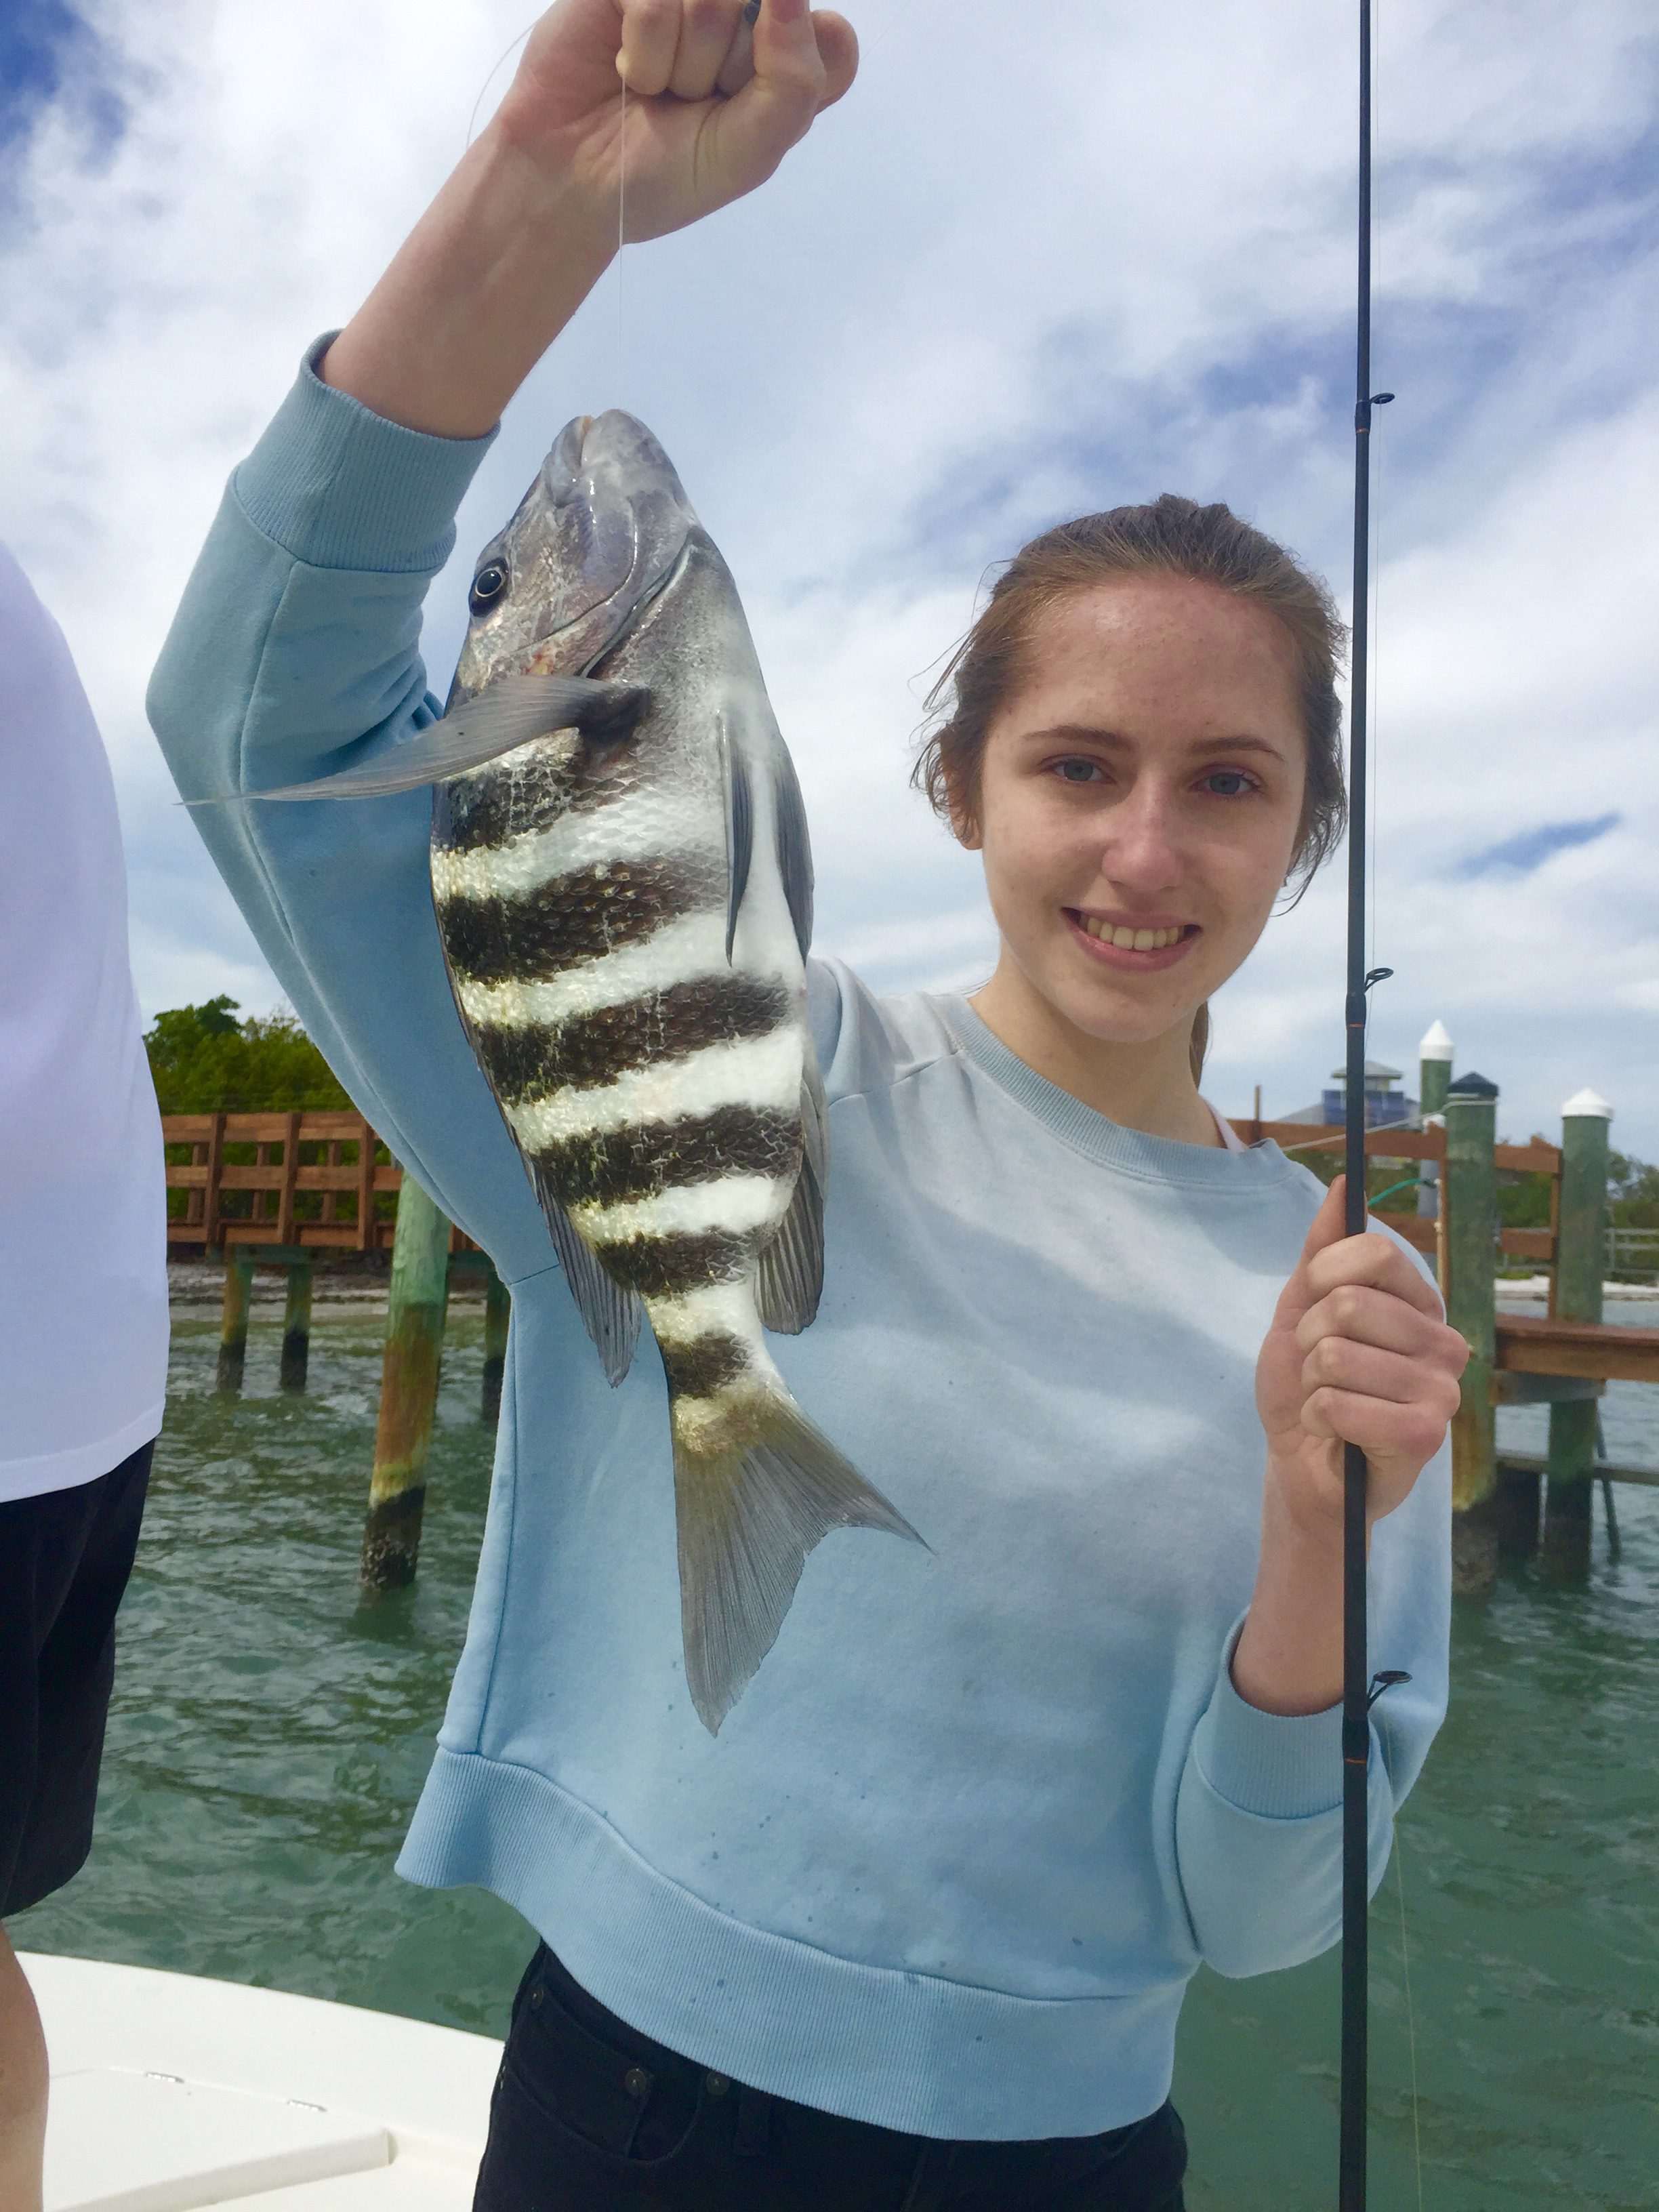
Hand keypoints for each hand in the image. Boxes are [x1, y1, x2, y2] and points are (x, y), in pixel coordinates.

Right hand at [499, 0, 858, 242]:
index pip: (834, 40)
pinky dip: (645, 50)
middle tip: (689, 103)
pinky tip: (627, 69)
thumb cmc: (662, 174)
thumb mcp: (749, 152)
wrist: (574, 184)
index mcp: (785, 62)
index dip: (793, 74)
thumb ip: (793, 83)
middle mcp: (745, 18)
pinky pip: (659, 0)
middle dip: (728, 76)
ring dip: (684, 66)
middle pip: (773, 12)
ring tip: (656, 88)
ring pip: (716, 1)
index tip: (750, 111)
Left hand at [1231, 1177, 1466, 1715]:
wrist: (1303, 1468)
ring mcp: (1441, 1388)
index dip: (1325, 1272)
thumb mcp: (1301, 1309)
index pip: (1378, 1252)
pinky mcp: (1426, 1434)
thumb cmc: (1308, 1388)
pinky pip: (1339, 1401)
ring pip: (1337, 1354)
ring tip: (1328, 1400)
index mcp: (1420, 1305)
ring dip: (1310, 1381)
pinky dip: (1318, 1417)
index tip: (1310, 1301)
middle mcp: (1444, 1341)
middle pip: (1351, 1303)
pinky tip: (1337, 1432)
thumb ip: (1322, 1250)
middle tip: (1318, 1368)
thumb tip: (1343, 1183)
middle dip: (1308, 1337)